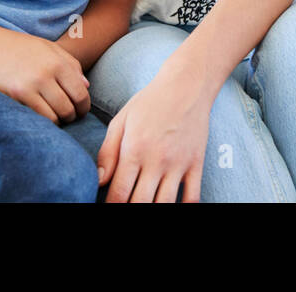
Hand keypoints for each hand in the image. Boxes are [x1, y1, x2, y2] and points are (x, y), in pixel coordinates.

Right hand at [0, 27, 89, 124]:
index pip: (81, 92)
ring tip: (55, 118)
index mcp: (58, 61)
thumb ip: (70, 64)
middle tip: (69, 117)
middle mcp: (48, 74)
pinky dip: (44, 121)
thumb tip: (87, 86)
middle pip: (71, 106)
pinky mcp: (17, 95)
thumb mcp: (47, 48)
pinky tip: (41, 117)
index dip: (84, 106)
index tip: (80, 110)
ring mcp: (32, 85)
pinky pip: (39, 117)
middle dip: (73, 116)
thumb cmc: (17, 47)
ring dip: (59, 121)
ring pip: (56, 115)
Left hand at [97, 62, 208, 202]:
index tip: (108, 207)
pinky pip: (192, 196)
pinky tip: (173, 207)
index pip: (118, 193)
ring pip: (165, 204)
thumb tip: (98, 181)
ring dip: (153, 212)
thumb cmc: (150, 102)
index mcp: (134, 150)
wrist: (187, 84)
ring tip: (146, 206)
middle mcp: (157, 160)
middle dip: (129, 211)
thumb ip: (108, 152)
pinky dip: (184, 208)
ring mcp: (179, 163)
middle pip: (140, 203)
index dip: (111, 206)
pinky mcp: (196, 163)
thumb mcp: (122, 121)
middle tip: (126, 207)